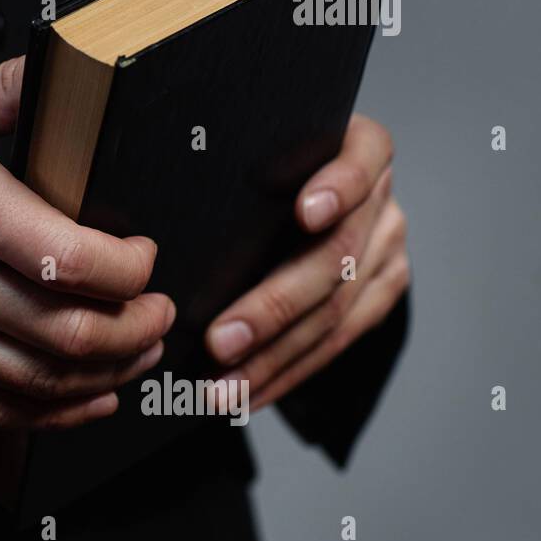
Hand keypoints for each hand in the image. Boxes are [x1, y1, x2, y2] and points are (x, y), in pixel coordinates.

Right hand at [0, 57, 173, 429]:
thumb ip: (12, 89)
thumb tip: (86, 69)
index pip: (65, 255)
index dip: (129, 272)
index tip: (145, 262)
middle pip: (62, 331)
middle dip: (135, 331)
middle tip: (159, 316)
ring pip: (33, 382)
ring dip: (105, 376)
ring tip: (136, 354)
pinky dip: (51, 413)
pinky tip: (86, 396)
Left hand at [205, 114, 409, 409]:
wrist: (311, 186)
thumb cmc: (258, 166)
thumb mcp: (252, 154)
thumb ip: (235, 170)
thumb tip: (152, 218)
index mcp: (358, 147)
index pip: (361, 158)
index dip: (337, 186)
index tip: (304, 213)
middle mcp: (381, 198)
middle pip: (336, 256)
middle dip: (273, 307)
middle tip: (218, 342)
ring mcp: (388, 247)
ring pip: (336, 313)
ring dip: (273, 358)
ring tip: (221, 387)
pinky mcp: (384, 290)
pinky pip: (337, 343)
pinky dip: (286, 372)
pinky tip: (247, 393)